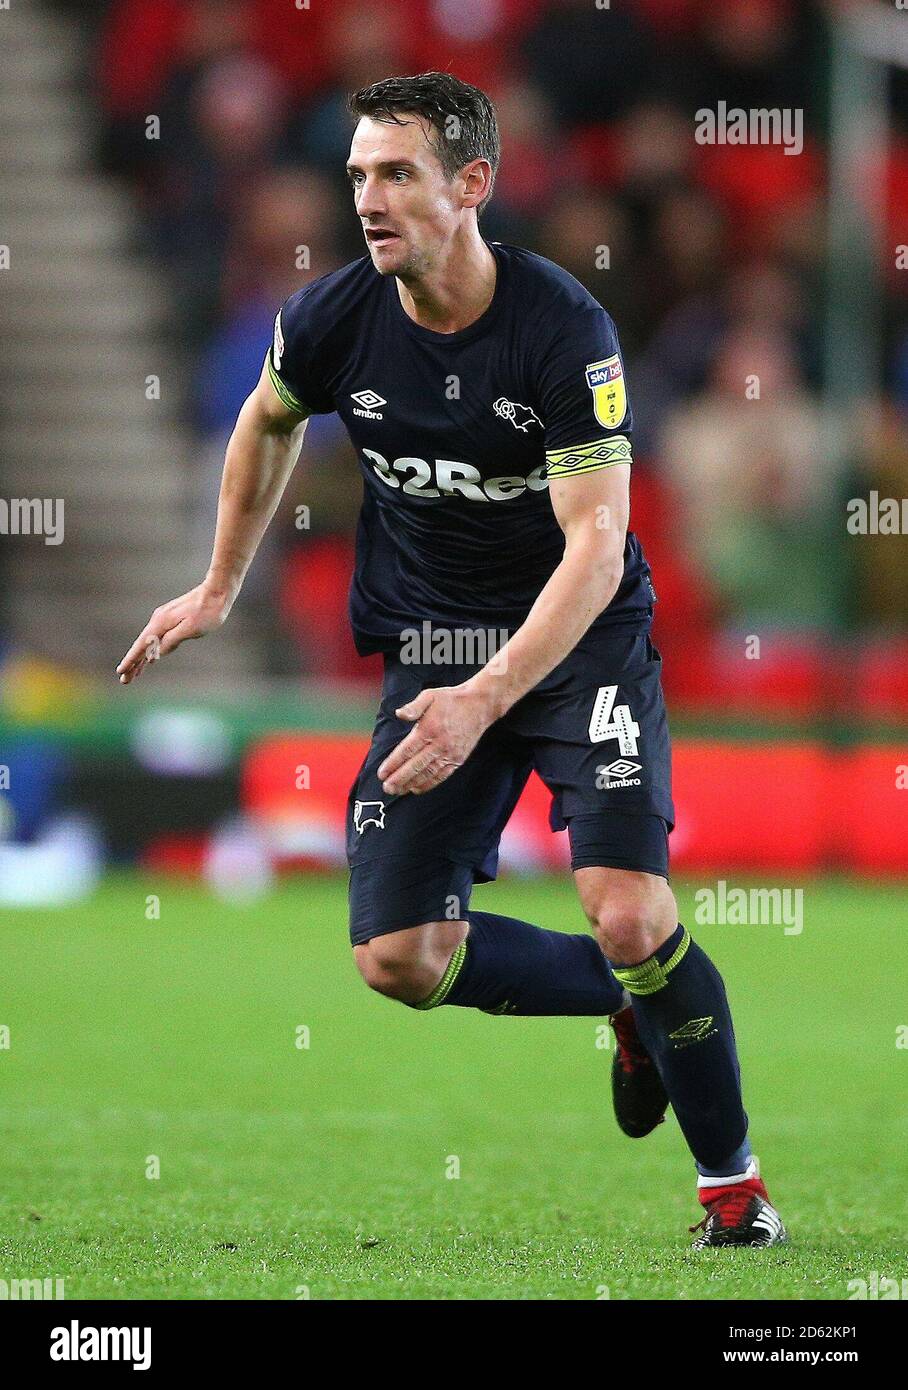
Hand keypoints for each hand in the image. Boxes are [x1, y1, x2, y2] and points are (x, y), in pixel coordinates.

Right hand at [116, 582, 232, 683]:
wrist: (217, 591)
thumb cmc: (207, 611)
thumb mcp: (191, 629)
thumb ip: (172, 641)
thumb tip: (157, 653)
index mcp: (161, 623)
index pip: (141, 646)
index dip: (131, 660)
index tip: (120, 672)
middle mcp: (158, 620)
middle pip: (142, 646)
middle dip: (132, 664)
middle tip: (124, 681)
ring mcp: (164, 619)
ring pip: (149, 643)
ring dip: (141, 660)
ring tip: (134, 675)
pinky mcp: (172, 620)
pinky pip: (157, 639)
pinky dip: (151, 651)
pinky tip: (150, 659)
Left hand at [377, 681, 499, 796]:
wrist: (480, 705)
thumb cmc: (451, 699)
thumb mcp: (430, 696)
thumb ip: (413, 707)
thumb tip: (399, 714)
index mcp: (429, 729)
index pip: (407, 750)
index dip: (393, 764)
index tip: (382, 773)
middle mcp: (439, 744)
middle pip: (415, 766)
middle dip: (399, 779)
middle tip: (386, 788)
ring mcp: (450, 753)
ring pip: (428, 773)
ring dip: (411, 784)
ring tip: (398, 791)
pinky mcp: (458, 759)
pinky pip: (441, 775)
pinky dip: (429, 784)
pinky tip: (417, 789)